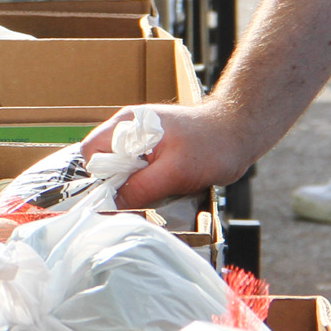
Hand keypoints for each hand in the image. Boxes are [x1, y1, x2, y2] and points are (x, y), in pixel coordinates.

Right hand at [78, 103, 253, 208]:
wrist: (239, 133)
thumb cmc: (211, 145)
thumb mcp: (174, 172)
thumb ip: (140, 188)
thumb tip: (111, 206)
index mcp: (128, 124)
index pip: (91, 150)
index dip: (97, 176)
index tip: (113, 196)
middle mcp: (130, 129)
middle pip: (104, 162)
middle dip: (117, 184)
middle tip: (139, 197)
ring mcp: (142, 140)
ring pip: (122, 170)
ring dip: (134, 186)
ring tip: (156, 192)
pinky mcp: (154, 152)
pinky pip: (138, 172)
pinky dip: (145, 185)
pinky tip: (163, 191)